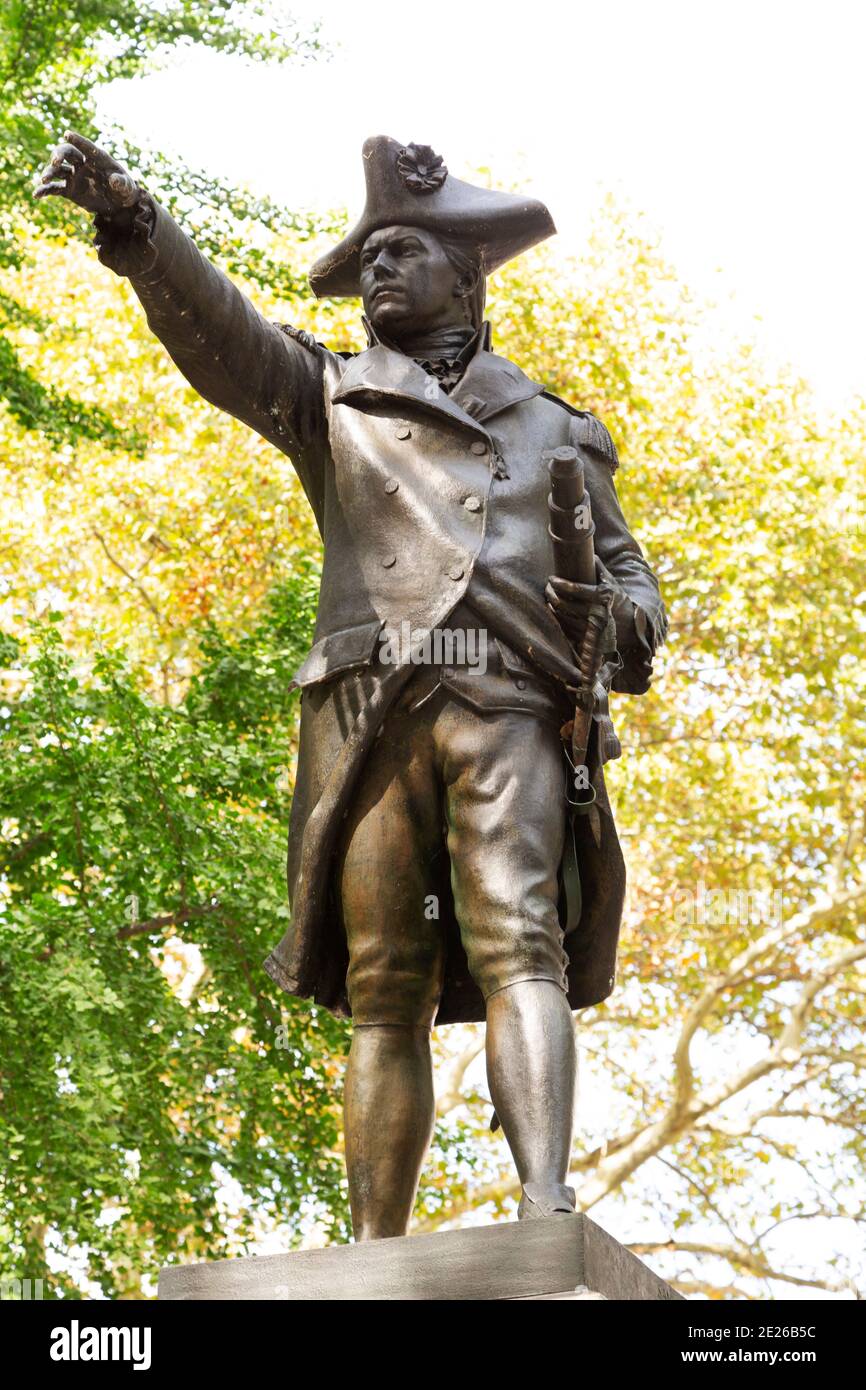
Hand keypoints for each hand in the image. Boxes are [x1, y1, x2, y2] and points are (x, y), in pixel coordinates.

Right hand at [34, 131, 144, 226]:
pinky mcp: (70, 190)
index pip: (86, 147)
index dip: (78, 140)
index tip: (67, 133)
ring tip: (44, 179)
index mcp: (97, 158)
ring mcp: (74, 176)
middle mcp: (82, 164)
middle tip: (55, 162)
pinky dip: (45, 191)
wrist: (119, 206)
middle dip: (59, 155)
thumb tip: (114, 180)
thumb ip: (122, 183)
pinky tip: (36, 195)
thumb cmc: (125, 192)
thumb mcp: (127, 189)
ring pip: (58, 170)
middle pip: (66, 153)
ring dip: (49, 172)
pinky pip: (54, 189)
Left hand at [546, 562, 617, 679]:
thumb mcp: (612, 583)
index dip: (560, 584)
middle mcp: (596, 612)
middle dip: (551, 594)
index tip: (551, 578)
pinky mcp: (586, 637)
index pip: (576, 589)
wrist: (630, 625)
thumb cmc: (618, 600)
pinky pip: (565, 627)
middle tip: (547, 587)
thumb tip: (589, 552)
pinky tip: (555, 610)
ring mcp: (590, 627)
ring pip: (562, 616)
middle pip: (564, 604)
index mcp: (603, 596)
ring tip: (549, 597)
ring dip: (552, 605)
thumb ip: (599, 568)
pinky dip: (558, 617)